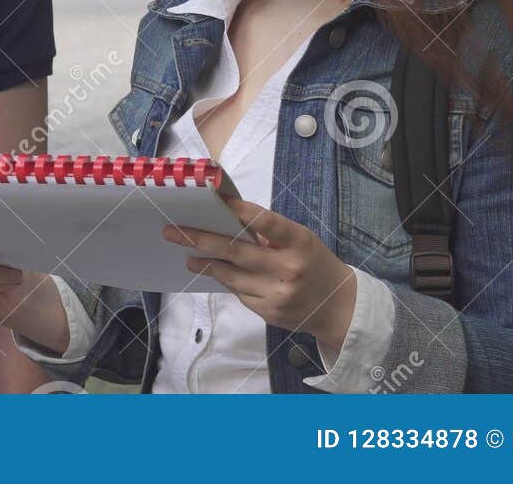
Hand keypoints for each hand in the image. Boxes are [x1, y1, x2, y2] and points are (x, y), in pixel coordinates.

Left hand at [164, 193, 357, 355]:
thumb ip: (270, 233)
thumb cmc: (314, 263)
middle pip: (236, 252)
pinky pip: (239, 293)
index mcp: (300, 242)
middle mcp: (289, 268)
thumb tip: (228, 219)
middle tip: (174, 231)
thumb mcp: (301, 241)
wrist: (339, 307)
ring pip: (231, 276)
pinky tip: (215, 271)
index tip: (216, 200)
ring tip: (187, 254)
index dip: (241, 211)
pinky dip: (226, 280)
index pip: (268, 222)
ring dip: (205, 263)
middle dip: (200, 240)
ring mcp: (278, 293)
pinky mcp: (269, 312)